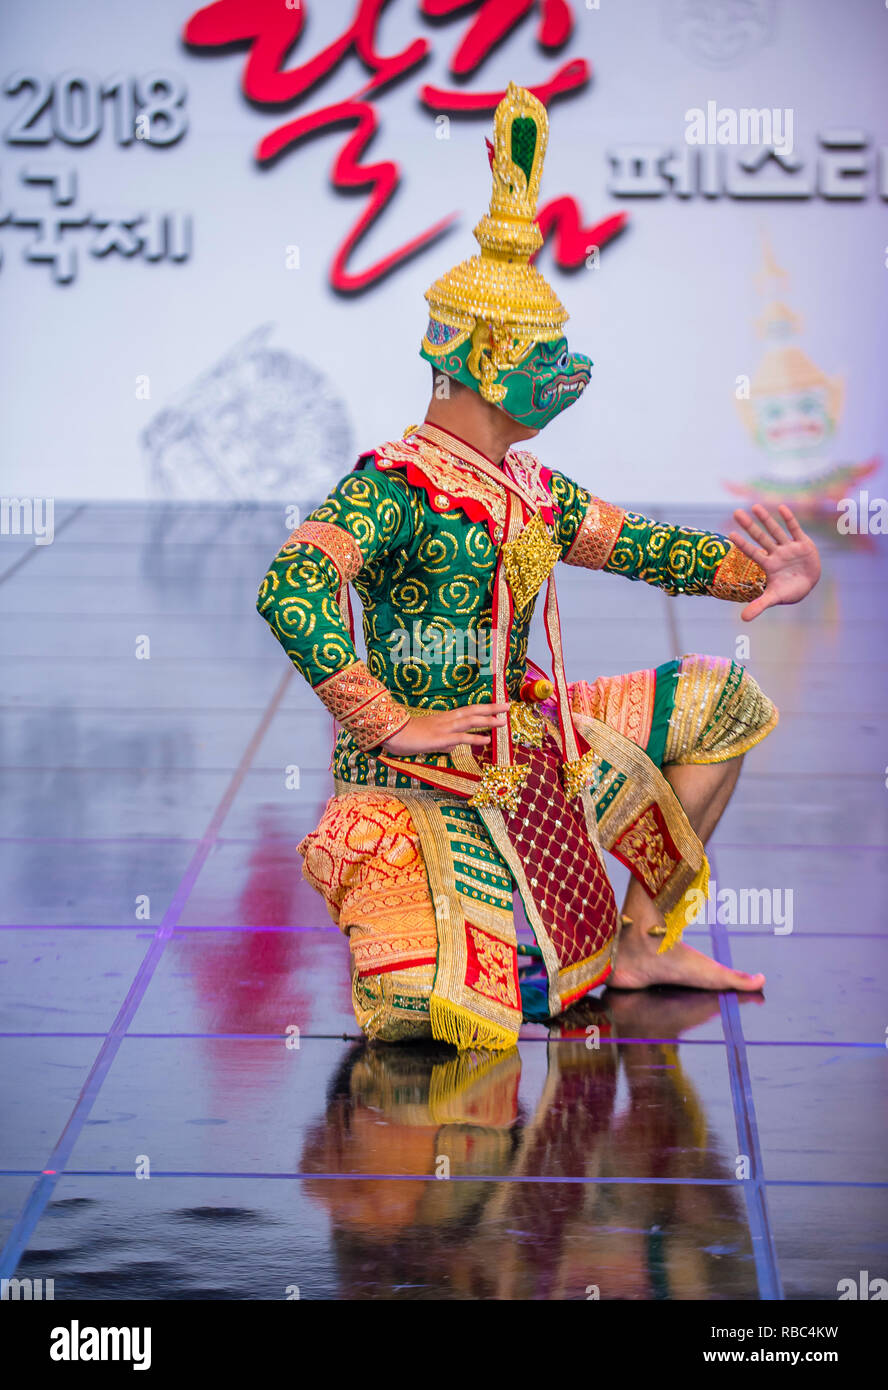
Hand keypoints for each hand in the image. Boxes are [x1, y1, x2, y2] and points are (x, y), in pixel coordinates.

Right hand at [381, 701, 511, 755]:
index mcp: (444, 718)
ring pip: (470, 721)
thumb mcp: (429, 739)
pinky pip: (461, 738)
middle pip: (473, 711)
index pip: (468, 711)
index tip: (497, 705)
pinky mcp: (440, 739)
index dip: (483, 708)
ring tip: (503, 720)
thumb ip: (443, 743)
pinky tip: (487, 740)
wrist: (391, 733)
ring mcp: (444, 728)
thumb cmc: (406, 735)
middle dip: (492, 708)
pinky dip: (475, 738)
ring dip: (488, 720)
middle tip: (508, 705)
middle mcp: (447, 720)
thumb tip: (452, 747)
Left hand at [728, 503, 820, 621]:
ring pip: (775, 531)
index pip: (752, 552)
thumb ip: (759, 606)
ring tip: (754, 506)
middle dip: (749, 526)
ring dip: (766, 519)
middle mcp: (776, 553)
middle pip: (760, 537)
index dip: (743, 544)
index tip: (730, 534)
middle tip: (735, 512)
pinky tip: (782, 508)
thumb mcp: (774, 598)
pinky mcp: (803, 543)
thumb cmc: (790, 591)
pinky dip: (789, 520)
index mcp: (768, 565)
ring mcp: (788, 547)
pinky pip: (795, 529)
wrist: (809, 585)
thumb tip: (743, 619)